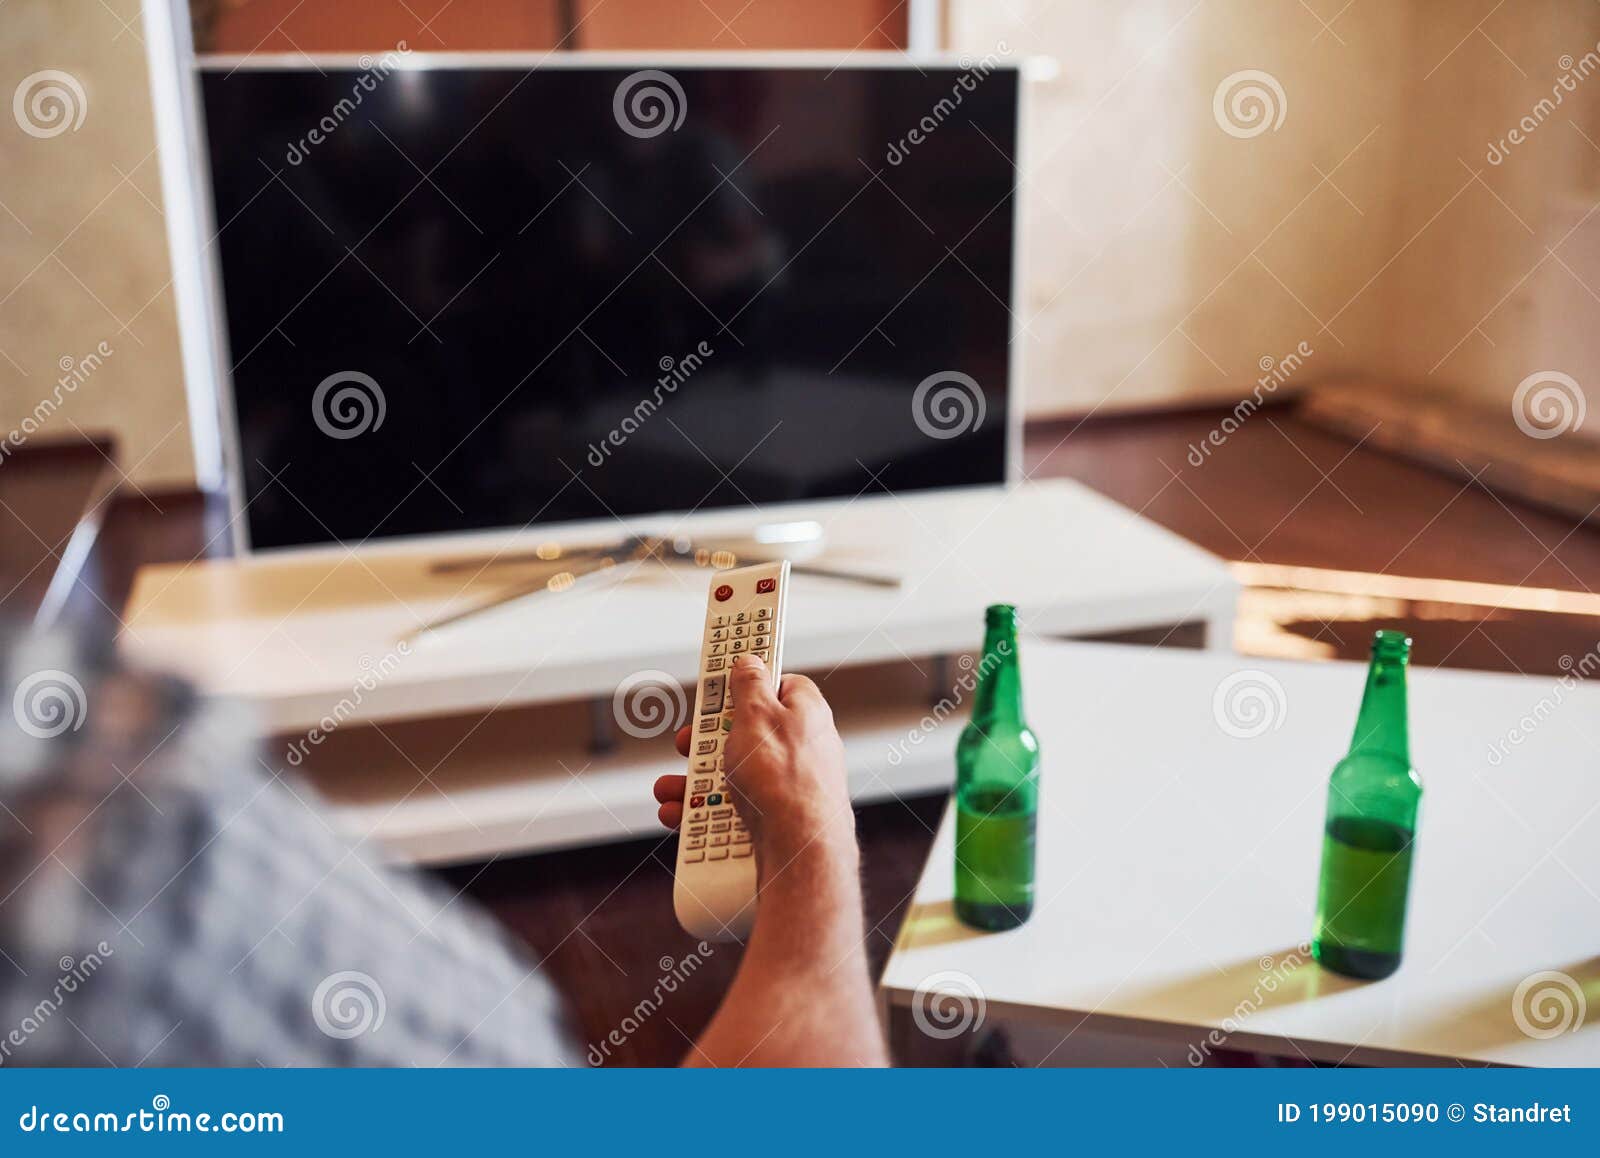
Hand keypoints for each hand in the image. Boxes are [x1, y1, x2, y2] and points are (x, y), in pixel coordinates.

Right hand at [651, 655, 853, 860]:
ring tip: (671, 789)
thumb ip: (749, 685)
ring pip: (734, 774)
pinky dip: (705, 811)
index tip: (716, 682)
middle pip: (745, 732)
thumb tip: (749, 661)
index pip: (775, 683)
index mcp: (806, 713)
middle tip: (687, 743)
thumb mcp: (756, 716)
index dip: (742, 682)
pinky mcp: (779, 818)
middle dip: (706, 742)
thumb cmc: (784, 781)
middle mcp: (803, 747)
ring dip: (695, 782)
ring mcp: (791, 785)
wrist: (801, 853)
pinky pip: (735, 808)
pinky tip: (681, 815)